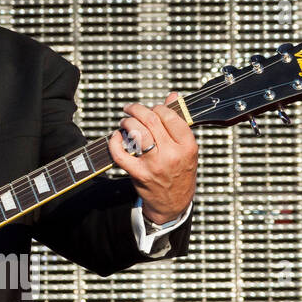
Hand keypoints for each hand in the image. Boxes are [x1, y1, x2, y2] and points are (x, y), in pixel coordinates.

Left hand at [108, 91, 197, 225]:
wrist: (173, 204)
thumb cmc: (180, 173)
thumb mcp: (186, 149)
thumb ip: (178, 122)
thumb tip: (173, 96)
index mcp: (187, 146)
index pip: (170, 116)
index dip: (158, 108)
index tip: (152, 109)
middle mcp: (172, 155)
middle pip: (151, 121)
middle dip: (137, 110)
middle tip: (130, 109)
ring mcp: (154, 165)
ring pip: (137, 133)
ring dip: (127, 122)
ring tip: (124, 121)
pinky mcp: (139, 174)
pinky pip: (121, 154)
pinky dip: (114, 142)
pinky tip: (116, 137)